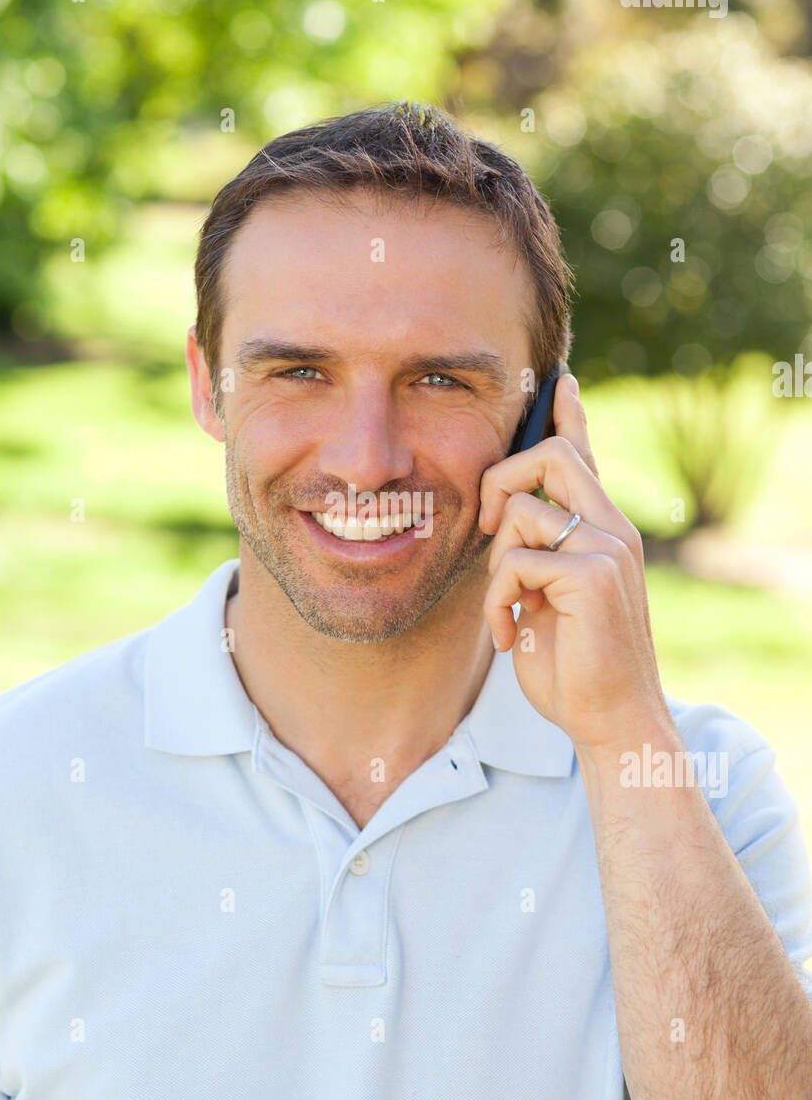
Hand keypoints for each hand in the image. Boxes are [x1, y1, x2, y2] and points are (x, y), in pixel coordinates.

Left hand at [478, 373, 669, 753]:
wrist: (610, 719)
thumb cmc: (574, 666)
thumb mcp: (548, 599)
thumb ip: (537, 555)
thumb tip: (505, 520)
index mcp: (605, 529)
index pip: (584, 456)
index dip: (569, 415)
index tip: (561, 380)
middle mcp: (614, 528)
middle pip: (551, 454)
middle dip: (500, 478)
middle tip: (485, 527)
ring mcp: (608, 548)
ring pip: (522, 511)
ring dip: (494, 567)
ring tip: (505, 612)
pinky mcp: (593, 576)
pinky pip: (515, 561)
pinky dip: (496, 603)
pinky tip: (509, 636)